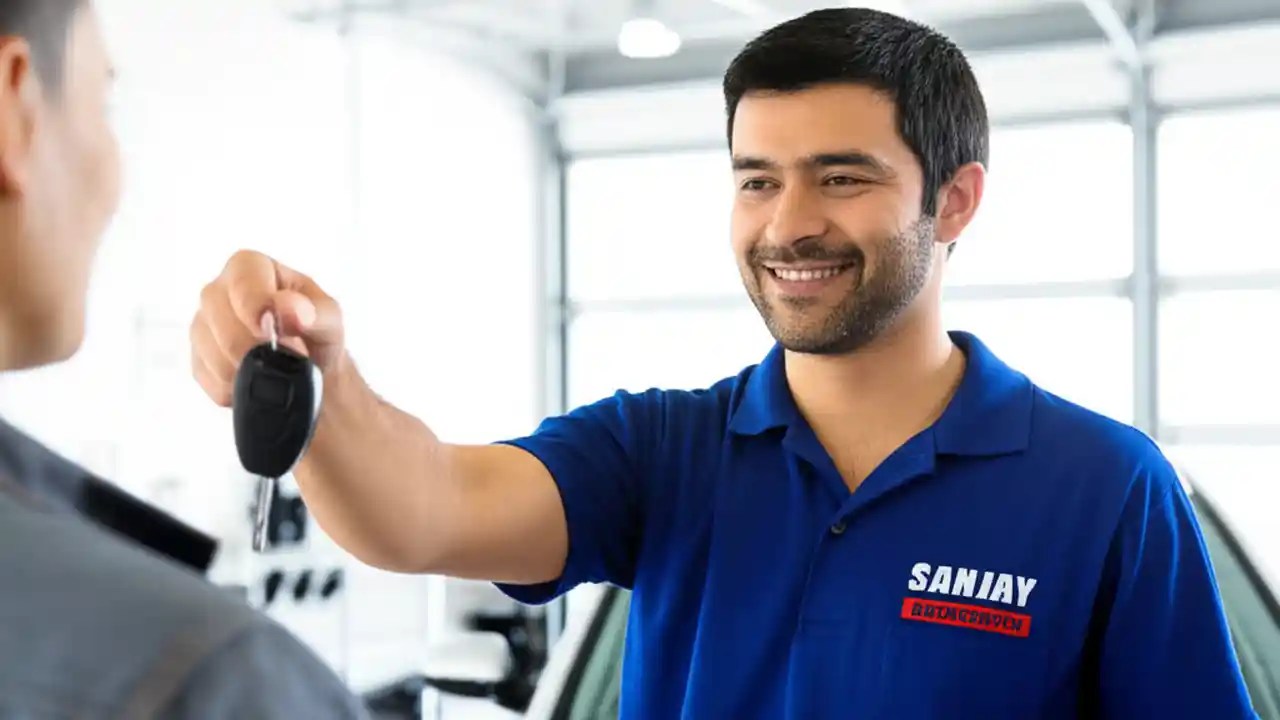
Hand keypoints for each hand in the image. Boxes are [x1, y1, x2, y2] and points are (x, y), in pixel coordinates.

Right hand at [191, 249, 344, 406]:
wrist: (309, 371)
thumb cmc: (317, 334)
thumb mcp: (330, 320)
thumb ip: (315, 312)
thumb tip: (289, 308)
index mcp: (251, 267)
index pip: (241, 278)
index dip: (254, 305)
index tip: (271, 330)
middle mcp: (220, 290)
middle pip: (219, 315)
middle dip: (253, 344)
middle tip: (282, 357)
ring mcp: (204, 324)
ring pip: (211, 350)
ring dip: (246, 369)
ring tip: (275, 368)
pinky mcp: (198, 358)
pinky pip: (208, 377)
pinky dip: (236, 387)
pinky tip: (256, 379)